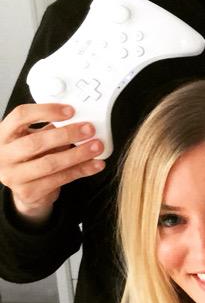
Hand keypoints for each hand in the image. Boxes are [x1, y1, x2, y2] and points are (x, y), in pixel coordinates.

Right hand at [0, 103, 104, 222]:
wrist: (27, 188)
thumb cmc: (32, 156)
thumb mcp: (35, 137)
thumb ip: (51, 127)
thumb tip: (81, 118)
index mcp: (4, 134)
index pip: (20, 116)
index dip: (46, 111)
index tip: (70, 110)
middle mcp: (3, 155)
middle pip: (35, 142)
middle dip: (66, 135)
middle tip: (89, 130)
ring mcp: (13, 176)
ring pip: (49, 164)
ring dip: (78, 154)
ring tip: (97, 147)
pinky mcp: (28, 192)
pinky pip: (59, 179)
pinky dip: (81, 170)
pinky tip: (96, 164)